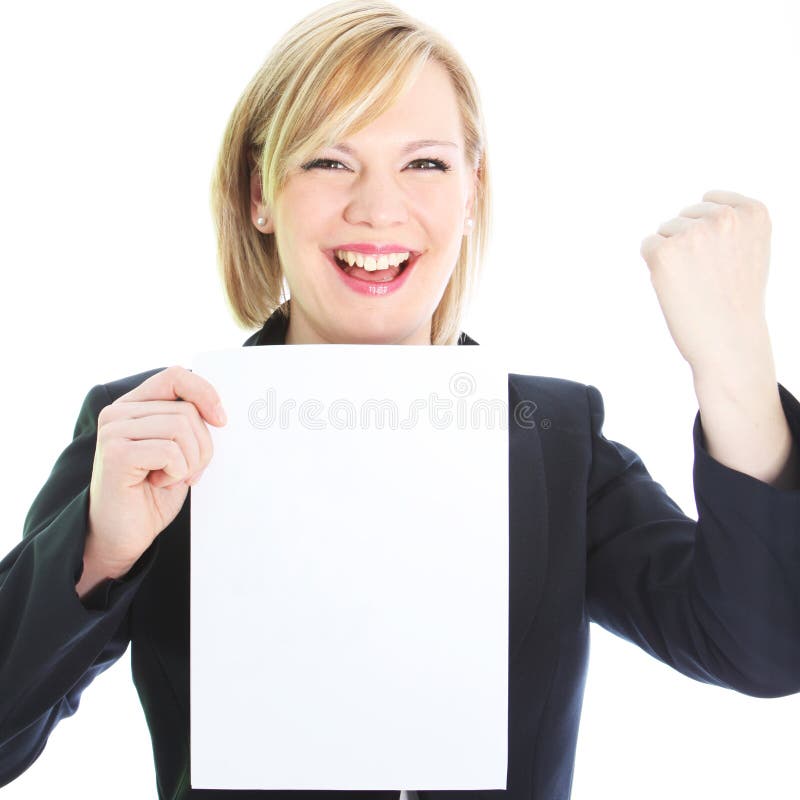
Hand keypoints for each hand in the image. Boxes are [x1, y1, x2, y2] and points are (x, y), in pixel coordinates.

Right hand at [83, 365, 226, 581]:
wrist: (122, 536)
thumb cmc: (152, 494)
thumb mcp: (178, 451)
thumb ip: (189, 425)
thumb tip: (220, 411)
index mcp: (134, 406)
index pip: (175, 376)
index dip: (204, 393)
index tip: (221, 421)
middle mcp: (118, 413)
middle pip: (187, 410)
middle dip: (202, 446)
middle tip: (189, 472)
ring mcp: (113, 431)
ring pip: (181, 428)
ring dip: (190, 461)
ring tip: (173, 478)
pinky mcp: (115, 453)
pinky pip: (170, 451)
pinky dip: (177, 472)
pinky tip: (159, 483)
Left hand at [639, 189, 771, 374]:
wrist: (729, 341)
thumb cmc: (737, 302)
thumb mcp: (750, 250)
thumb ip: (731, 224)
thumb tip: (698, 210)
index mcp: (753, 212)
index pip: (710, 201)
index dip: (708, 232)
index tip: (721, 259)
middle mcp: (725, 217)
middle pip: (684, 216)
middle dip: (689, 243)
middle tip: (707, 278)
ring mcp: (693, 233)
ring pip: (665, 231)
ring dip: (673, 255)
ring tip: (695, 283)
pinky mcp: (664, 252)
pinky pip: (647, 245)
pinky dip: (655, 265)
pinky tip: (676, 286)